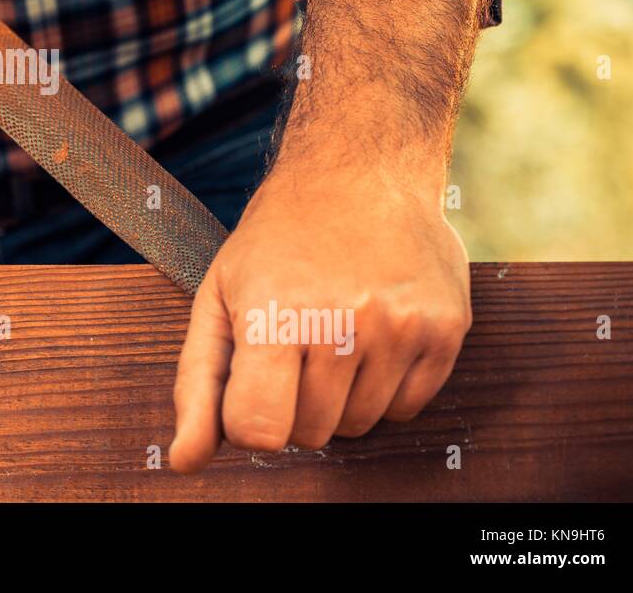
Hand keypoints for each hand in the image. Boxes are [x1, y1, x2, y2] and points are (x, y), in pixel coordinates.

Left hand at [169, 162, 470, 468]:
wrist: (357, 170)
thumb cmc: (276, 241)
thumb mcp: (218, 299)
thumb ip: (196, 385)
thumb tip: (185, 461)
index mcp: (276, 315)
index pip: (259, 431)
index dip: (249, 416)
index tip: (253, 380)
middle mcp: (344, 322)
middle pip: (311, 433)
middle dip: (294, 402)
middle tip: (295, 342)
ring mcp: (402, 327)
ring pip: (359, 426)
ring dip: (340, 396)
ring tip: (332, 332)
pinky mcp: (447, 329)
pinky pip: (408, 409)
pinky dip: (385, 387)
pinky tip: (372, 333)